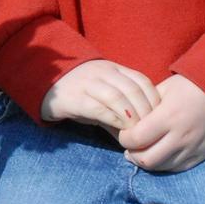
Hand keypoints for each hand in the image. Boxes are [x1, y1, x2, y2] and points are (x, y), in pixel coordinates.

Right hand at [40, 60, 161, 130]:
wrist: (45, 84)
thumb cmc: (81, 93)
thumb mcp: (105, 95)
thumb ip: (124, 107)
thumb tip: (146, 130)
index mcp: (113, 69)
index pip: (141, 80)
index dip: (154, 100)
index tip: (160, 118)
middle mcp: (102, 72)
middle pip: (132, 90)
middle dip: (146, 112)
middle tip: (151, 131)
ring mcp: (87, 83)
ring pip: (117, 98)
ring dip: (131, 118)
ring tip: (137, 134)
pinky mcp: (74, 98)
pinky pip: (99, 109)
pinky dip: (113, 120)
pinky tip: (120, 132)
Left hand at [117, 75, 204, 172]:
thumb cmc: (190, 86)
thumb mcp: (163, 89)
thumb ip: (145, 105)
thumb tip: (127, 119)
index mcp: (168, 117)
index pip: (137, 139)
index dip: (124, 139)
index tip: (123, 132)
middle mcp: (180, 136)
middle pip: (147, 159)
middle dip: (132, 154)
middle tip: (129, 146)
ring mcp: (192, 148)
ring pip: (161, 167)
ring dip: (147, 162)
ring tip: (141, 152)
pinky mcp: (202, 155)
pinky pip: (177, 168)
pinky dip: (164, 164)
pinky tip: (159, 155)